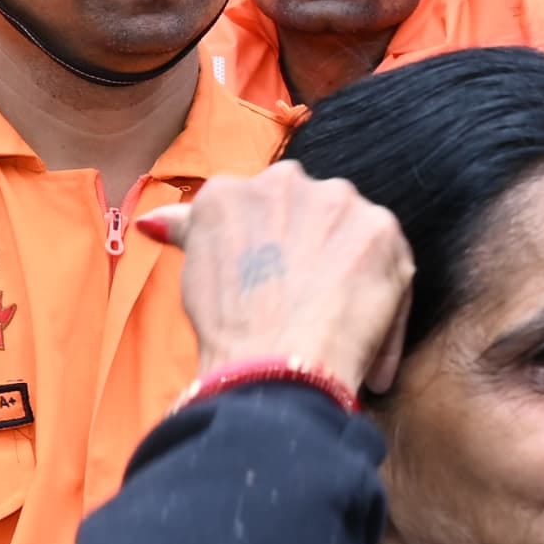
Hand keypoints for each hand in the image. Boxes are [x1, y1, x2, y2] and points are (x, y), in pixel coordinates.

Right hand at [141, 166, 413, 398]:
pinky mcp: (381, 228)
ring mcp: (336, 201)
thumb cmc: (227, 327)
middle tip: (305, 305)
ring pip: (350, 235)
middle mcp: (284, 181)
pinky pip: (389, 266)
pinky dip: (384, 313)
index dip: (273, 251)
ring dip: (351, 277)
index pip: (260, 210)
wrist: (274, 362)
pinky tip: (367, 352)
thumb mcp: (194, 272)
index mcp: (229, 191)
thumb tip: (154, 221)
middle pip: (307, 213)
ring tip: (335, 330)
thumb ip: (188, 232)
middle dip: (312, 254)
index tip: (274, 285)